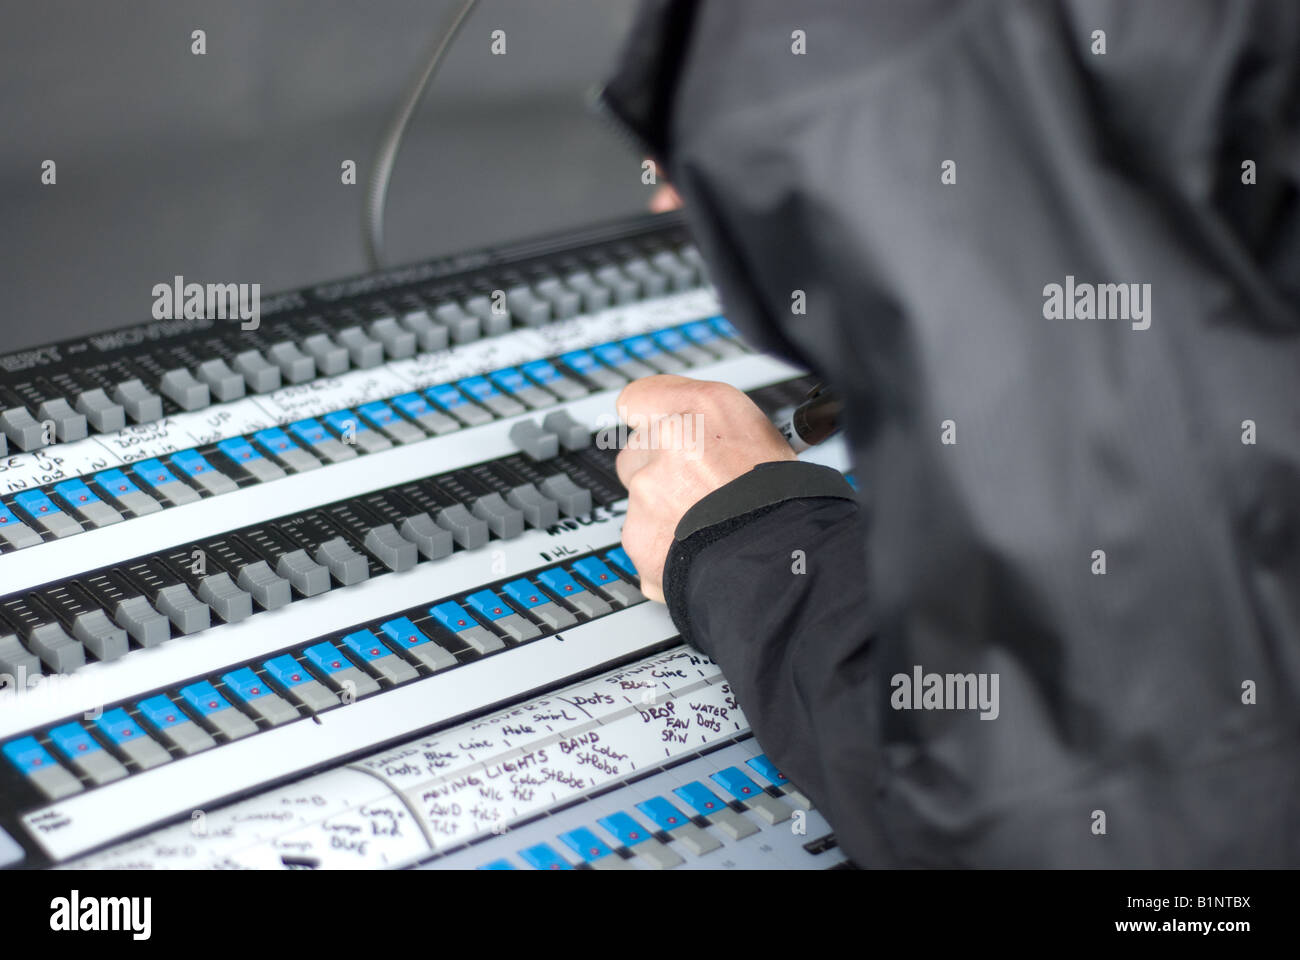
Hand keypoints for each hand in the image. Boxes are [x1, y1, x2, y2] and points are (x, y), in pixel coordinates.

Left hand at [615, 375, 795, 601]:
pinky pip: (641, 537)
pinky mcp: (638, 533)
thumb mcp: (758, 433)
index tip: (651, 427)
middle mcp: (671, 440)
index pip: (641, 397)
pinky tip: (696, 547)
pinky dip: (660, 547)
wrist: (779, 560)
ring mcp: (648, 489)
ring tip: (704, 523)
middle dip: (657, 469)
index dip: (648, 417)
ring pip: (638, 497)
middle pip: (637, 450)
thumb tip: (673, 421)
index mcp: (705, 408)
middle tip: (698, 488)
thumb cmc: (781, 501)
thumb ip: (704, 423)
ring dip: (660, 510)